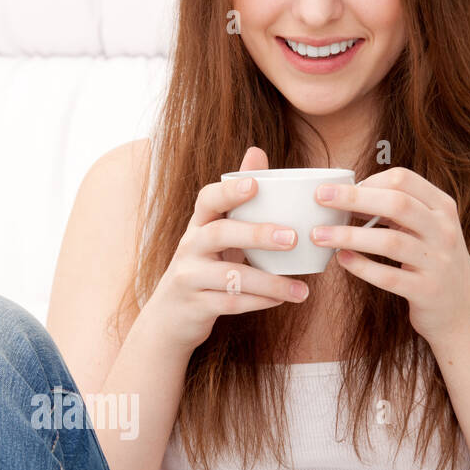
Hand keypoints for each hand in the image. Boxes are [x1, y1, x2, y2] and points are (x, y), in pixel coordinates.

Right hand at [146, 146, 309, 353]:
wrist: (169, 318)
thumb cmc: (202, 268)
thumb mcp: (213, 233)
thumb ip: (235, 197)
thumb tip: (257, 151)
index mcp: (197, 226)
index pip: (207, 200)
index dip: (229, 191)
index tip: (255, 184)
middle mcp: (189, 248)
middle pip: (219, 234)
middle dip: (256, 234)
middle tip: (293, 238)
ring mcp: (190, 278)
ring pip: (230, 276)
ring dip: (269, 282)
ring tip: (301, 289)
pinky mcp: (195, 306)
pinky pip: (230, 303)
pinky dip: (258, 302)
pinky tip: (281, 301)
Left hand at [309, 167, 469, 347]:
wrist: (464, 309)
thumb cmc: (434, 262)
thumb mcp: (428, 228)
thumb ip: (399, 211)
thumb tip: (349, 197)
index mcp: (442, 207)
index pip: (403, 180)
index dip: (368, 181)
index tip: (340, 190)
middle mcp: (443, 230)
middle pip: (397, 204)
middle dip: (354, 198)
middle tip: (320, 198)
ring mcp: (437, 261)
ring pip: (390, 241)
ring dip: (350, 236)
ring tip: (319, 235)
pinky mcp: (426, 290)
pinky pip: (388, 276)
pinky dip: (361, 266)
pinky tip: (341, 259)